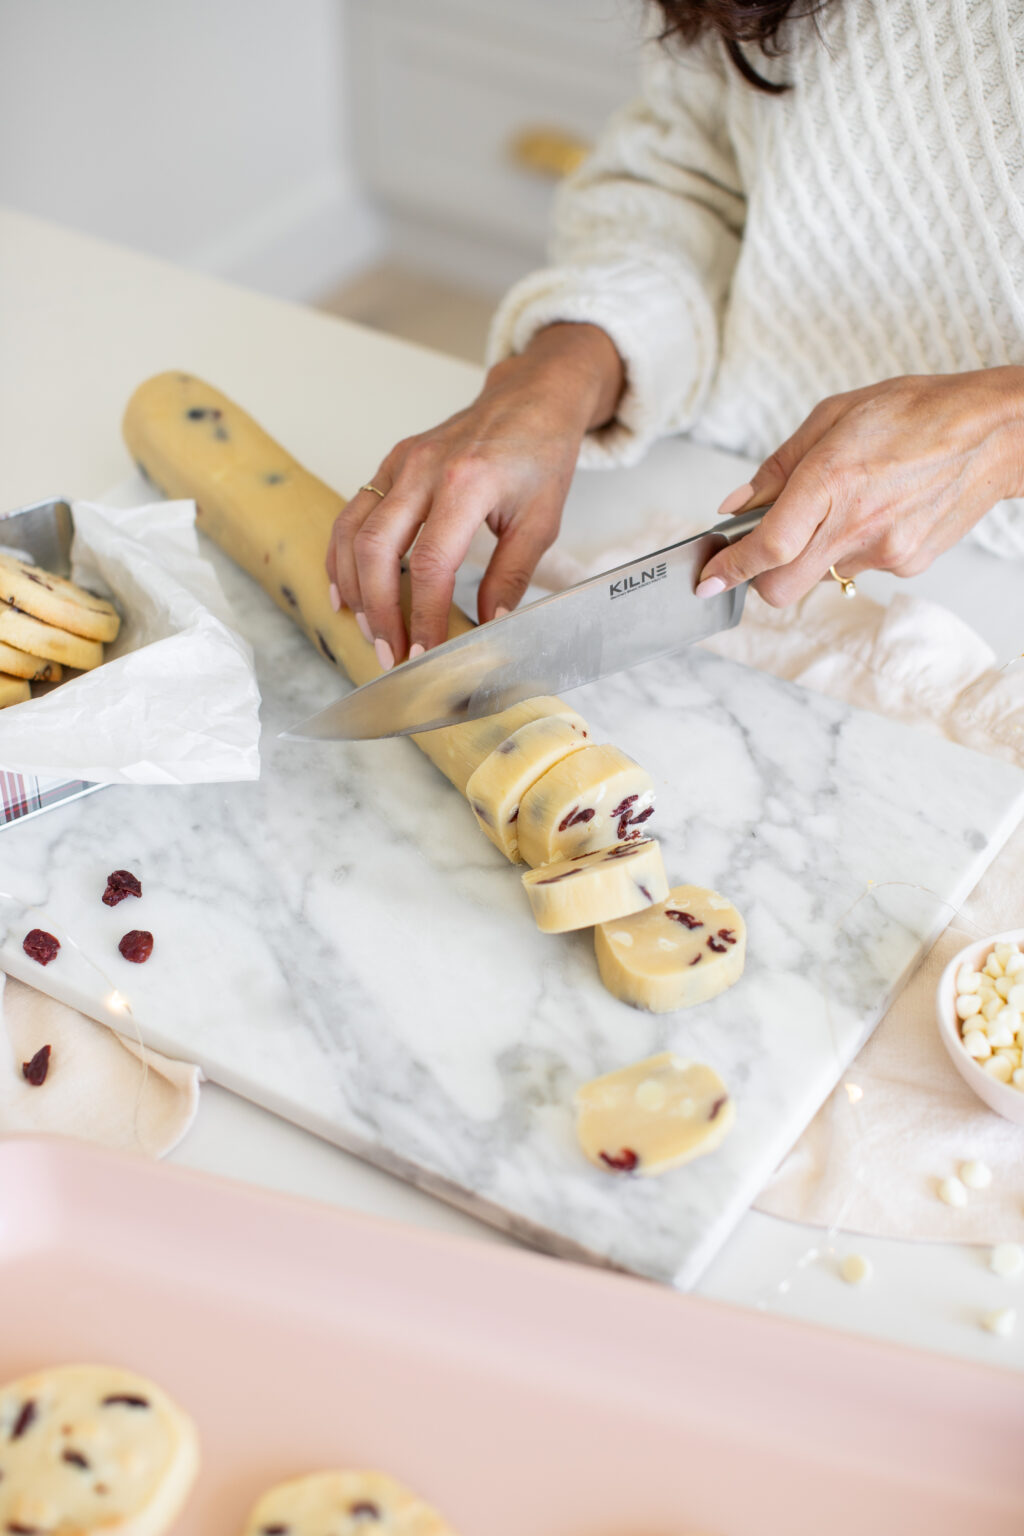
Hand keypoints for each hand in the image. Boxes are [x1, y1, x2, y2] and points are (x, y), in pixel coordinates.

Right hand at [325, 323, 624, 666]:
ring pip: (354, 531)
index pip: (431, 563)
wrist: (530, 397)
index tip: (424, 651)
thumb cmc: (540, 453)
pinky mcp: (391, 464)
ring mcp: (402, 463)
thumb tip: (488, 624)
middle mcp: (424, 469)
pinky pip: (352, 513)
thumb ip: (512, 574)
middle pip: (378, 550)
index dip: (423, 614)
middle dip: (379, 610)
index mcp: (467, 483)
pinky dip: (341, 556)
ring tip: (368, 630)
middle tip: (391, 653)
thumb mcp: (541, 520)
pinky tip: (345, 591)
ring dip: (354, 588)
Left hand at [696, 368, 1023, 606]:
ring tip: (845, 506)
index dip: (730, 569)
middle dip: (761, 578)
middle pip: (783, 588)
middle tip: (765, 550)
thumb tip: (736, 504)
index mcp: (833, 481)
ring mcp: (885, 551)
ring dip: (814, 555)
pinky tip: (877, 512)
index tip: (706, 581)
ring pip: (821, 578)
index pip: (767, 546)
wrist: (994, 433)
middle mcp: (857, 524)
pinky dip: (852, 549)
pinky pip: (860, 569)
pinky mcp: (908, 565)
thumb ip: (779, 466)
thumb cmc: (917, 413)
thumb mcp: (834, 416)